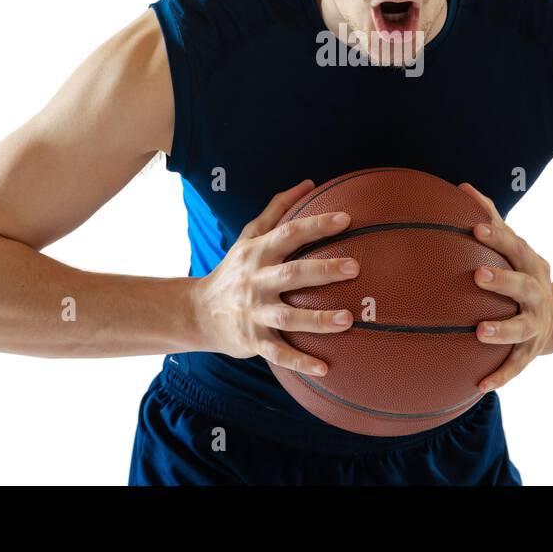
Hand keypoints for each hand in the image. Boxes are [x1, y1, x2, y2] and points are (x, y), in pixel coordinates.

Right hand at [189, 178, 359, 376]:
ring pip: (287, 317)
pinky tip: (325, 368)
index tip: (346, 219)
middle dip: (322, 270)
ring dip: (317, 320)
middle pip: (291, 273)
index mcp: (257, 253)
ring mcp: (253, 313)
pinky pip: (278, 353)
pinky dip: (300, 361)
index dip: (316, 225)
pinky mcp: (252, 340)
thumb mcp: (249, 236)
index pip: (289, 233)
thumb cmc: (234, 270)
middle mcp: (255, 281)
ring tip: (347, 320)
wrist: (197, 312)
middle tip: (355, 267)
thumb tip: (308, 182)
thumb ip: (278, 209)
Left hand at [459, 182, 552, 392]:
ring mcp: (536, 324)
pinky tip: (480, 386)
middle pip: (524, 286)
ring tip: (480, 332)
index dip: (497, 238)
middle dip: (503, 281)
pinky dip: (501, 376)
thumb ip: (490, 218)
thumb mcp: (513, 247)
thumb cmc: (520, 271)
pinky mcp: (531, 352)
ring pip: (521, 329)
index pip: (514, 246)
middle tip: (478, 275)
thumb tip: (461, 187)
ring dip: (502, 330)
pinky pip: (516, 366)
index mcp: (530, 264)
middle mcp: (537, 293)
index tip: (475, 228)